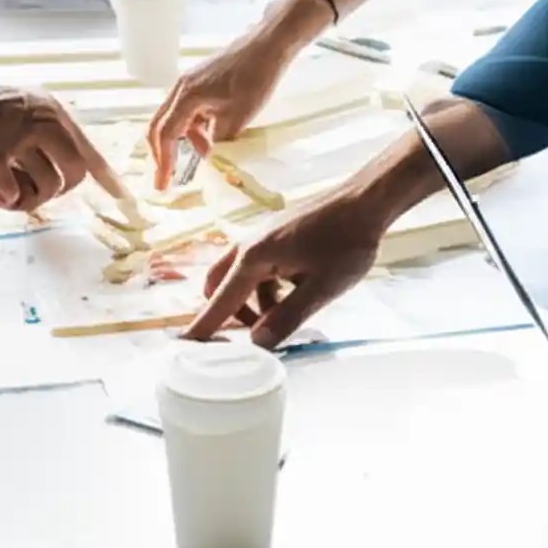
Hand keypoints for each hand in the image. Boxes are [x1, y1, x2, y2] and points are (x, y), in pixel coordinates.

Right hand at [0, 72, 112, 211]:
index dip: (107, 177)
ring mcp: (17, 141)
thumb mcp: (20, 105)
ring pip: (47, 189)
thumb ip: (43, 131)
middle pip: (75, 174)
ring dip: (29, 200)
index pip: (88, 149)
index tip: (123, 197)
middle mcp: (40, 123)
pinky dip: (6, 202)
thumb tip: (63, 170)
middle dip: (60, 191)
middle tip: (35, 191)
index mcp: (50, 110)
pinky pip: (15, 196)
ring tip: (8, 191)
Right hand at [147, 38, 288, 189]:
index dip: (164, 161)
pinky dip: (193, 128)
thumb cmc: (255, 78)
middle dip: (162, 153)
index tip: (164, 184)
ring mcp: (188, 84)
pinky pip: (187, 110)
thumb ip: (216, 139)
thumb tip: (205, 155)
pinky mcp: (199, 82)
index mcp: (186, 97)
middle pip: (159, 126)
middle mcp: (180, 89)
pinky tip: (210, 137)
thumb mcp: (237, 118)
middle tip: (166, 177)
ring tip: (203, 155)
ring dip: (183, 140)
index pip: (166, 134)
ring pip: (174, 119)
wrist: (268, 45)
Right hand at [182, 181, 382, 348]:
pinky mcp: (275, 237)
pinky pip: (257, 267)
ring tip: (284, 315)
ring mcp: (262, 238)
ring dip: (251, 301)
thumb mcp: (320, 288)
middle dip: (228, 312)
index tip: (183, 345)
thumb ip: (287, 318)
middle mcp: (249, 245)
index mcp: (254, 257)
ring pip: (240, 277)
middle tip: (252, 333)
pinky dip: (266, 287)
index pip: (220, 300)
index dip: (204, 326)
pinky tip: (295, 292)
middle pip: (219, 285)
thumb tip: (258, 343)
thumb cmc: (346, 242)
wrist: (365, 202)